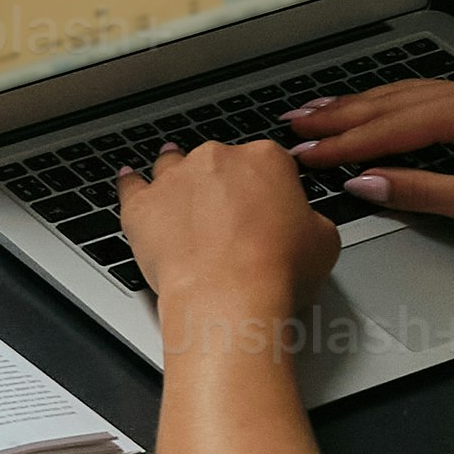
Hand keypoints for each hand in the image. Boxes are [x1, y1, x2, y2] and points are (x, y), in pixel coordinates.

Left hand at [112, 138, 336, 346]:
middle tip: (229, 220)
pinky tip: (130, 179)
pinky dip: (130, 183)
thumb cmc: (277, 270)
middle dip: (223, 185)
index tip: (267, 207)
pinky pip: (131, 186)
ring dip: (177, 176)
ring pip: (173, 167)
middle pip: (219, 163)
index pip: (267, 163)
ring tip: (179, 191)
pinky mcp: (142, 205)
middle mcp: (217, 158)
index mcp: (266, 159)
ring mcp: (175, 179)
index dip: (267, 188)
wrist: (230, 295)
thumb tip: (303, 224)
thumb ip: (309, 220)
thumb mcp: (324, 241)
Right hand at [286, 70, 453, 251]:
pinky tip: (377, 110)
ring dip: (362, 105)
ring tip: (320, 112)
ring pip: (408, 94)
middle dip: (339, 114)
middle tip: (295, 124)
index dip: (341, 144)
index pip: (388, 128)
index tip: (304, 155)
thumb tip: (368, 185)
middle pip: (391, 101)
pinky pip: (430, 97)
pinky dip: (395, 106)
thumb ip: (419, 191)